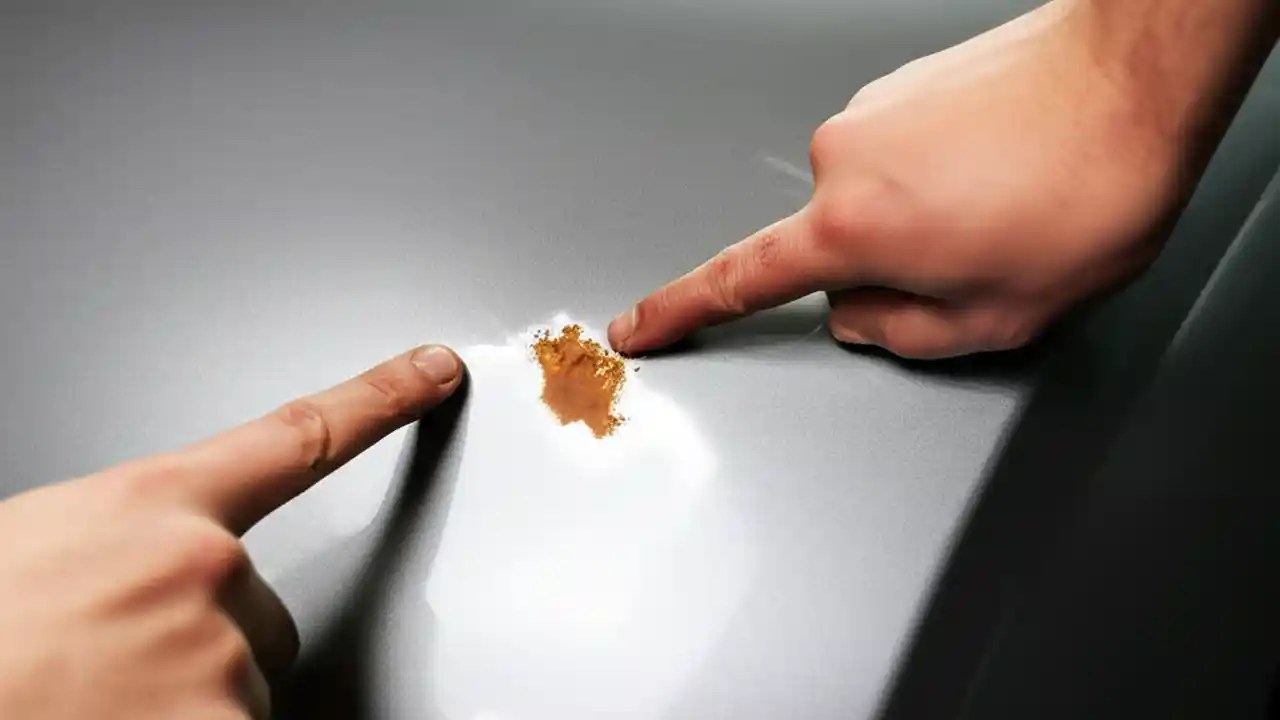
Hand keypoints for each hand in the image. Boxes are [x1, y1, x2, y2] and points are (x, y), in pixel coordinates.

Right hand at [0, 345, 463, 718]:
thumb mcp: (36, 547)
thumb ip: (123, 541)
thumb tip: (158, 563)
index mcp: (149, 505)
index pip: (298, 434)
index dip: (381, 397)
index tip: (435, 371)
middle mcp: (202, 572)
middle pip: (260, 606)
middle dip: (204, 638)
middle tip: (112, 665)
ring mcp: (218, 659)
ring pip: (244, 683)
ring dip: (186, 700)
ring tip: (95, 702)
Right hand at [608, 0, 1262, 358]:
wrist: (1135, 75)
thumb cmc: (1084, 189)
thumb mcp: (997, 317)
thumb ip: (902, 336)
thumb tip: (861, 319)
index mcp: (851, 226)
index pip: (739, 282)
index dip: (679, 313)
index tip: (637, 326)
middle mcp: (843, 158)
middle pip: (834, 251)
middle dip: (892, 275)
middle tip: (978, 267)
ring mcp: (871, 114)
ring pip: (875, 206)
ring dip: (926, 224)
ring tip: (1005, 212)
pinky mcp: (902, 87)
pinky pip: (903, 161)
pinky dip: (942, 183)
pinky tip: (1003, 177)